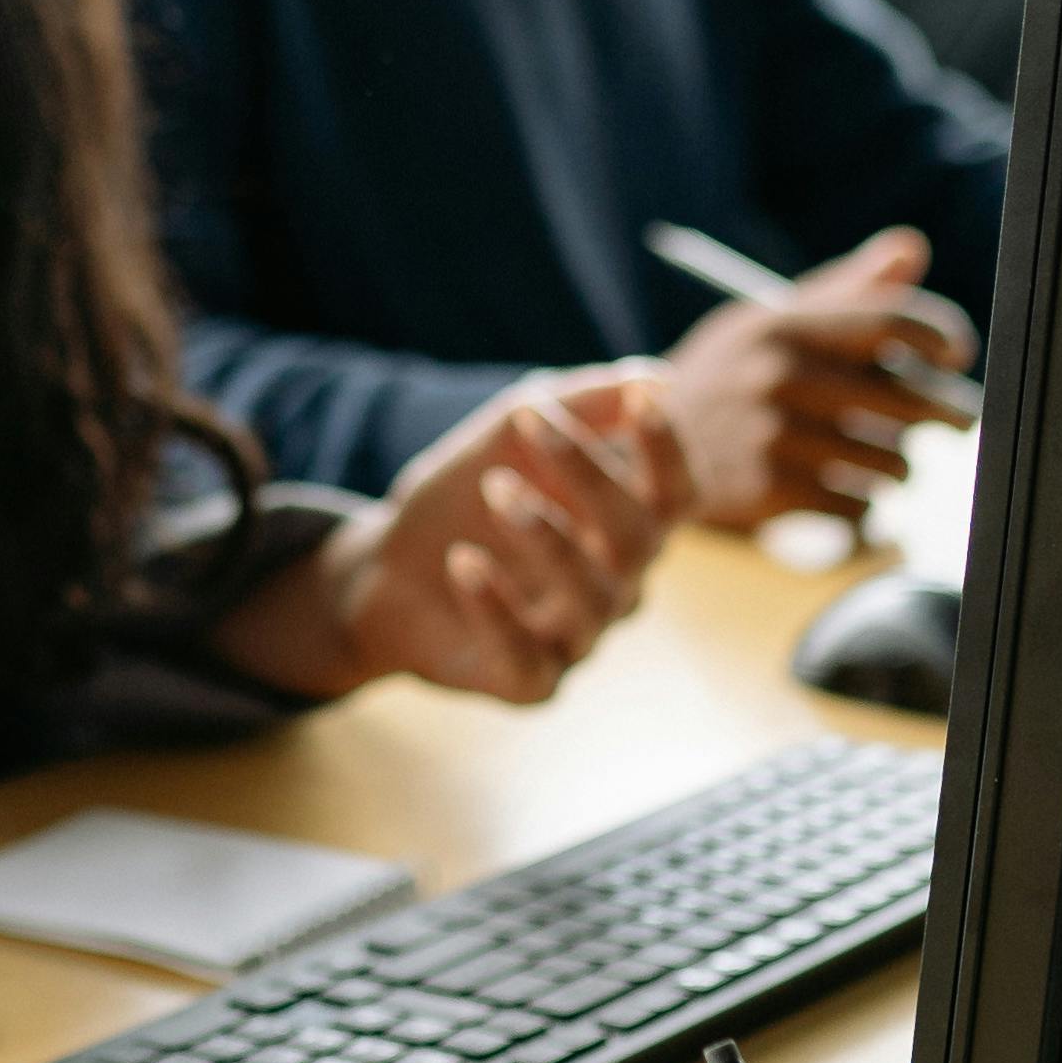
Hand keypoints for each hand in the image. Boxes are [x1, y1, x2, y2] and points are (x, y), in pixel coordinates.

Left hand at [220, 370, 681, 706]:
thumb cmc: (464, 500)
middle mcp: (617, 587)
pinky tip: (463, 562)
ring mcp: (577, 639)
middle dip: (589, 475)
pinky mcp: (529, 683)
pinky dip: (497, 607)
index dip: (669, 451)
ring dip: (545, 535)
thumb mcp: (511, 435)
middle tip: (527, 421)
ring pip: (591, 598)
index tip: (644, 401)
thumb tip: (656, 379)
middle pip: (637, 539)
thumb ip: (582, 404)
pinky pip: (528, 657)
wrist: (385, 573)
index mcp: (626, 527)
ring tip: (493, 488)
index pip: (676, 496)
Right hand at [652, 226, 976, 530]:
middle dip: (948, 414)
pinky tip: (850, 496)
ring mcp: (777, 433)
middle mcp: (783, 374)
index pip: (892, 320)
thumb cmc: (725, 381)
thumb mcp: (768, 323)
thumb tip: (913, 247)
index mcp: (787, 324)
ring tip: (890, 463)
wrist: (642, 452)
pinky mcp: (771, 488)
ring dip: (900, 467)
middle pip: (910, 400)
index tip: (956, 354)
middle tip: (959, 420)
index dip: (940, 335)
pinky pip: (858, 506)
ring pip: (891, 462)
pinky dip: (864, 509)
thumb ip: (845, 291)